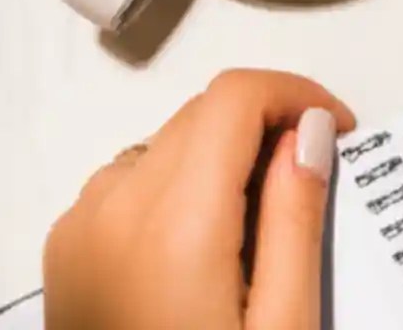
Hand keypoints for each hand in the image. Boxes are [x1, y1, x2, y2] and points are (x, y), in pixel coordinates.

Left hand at [43, 70, 355, 329]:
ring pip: (167, 141)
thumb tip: (307, 134)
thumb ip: (295, 218)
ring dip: (223, 154)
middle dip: (268, 126)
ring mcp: (82, 226)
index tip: (334, 131)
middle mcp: (114, 207)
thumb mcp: (282, 324)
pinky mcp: (68, 247)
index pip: (234, 97)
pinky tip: (208, 245)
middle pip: (202, 113)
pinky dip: (180, 183)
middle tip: (314, 183)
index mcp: (174, 222)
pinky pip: (132, 178)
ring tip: (261, 227)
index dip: (296, 95)